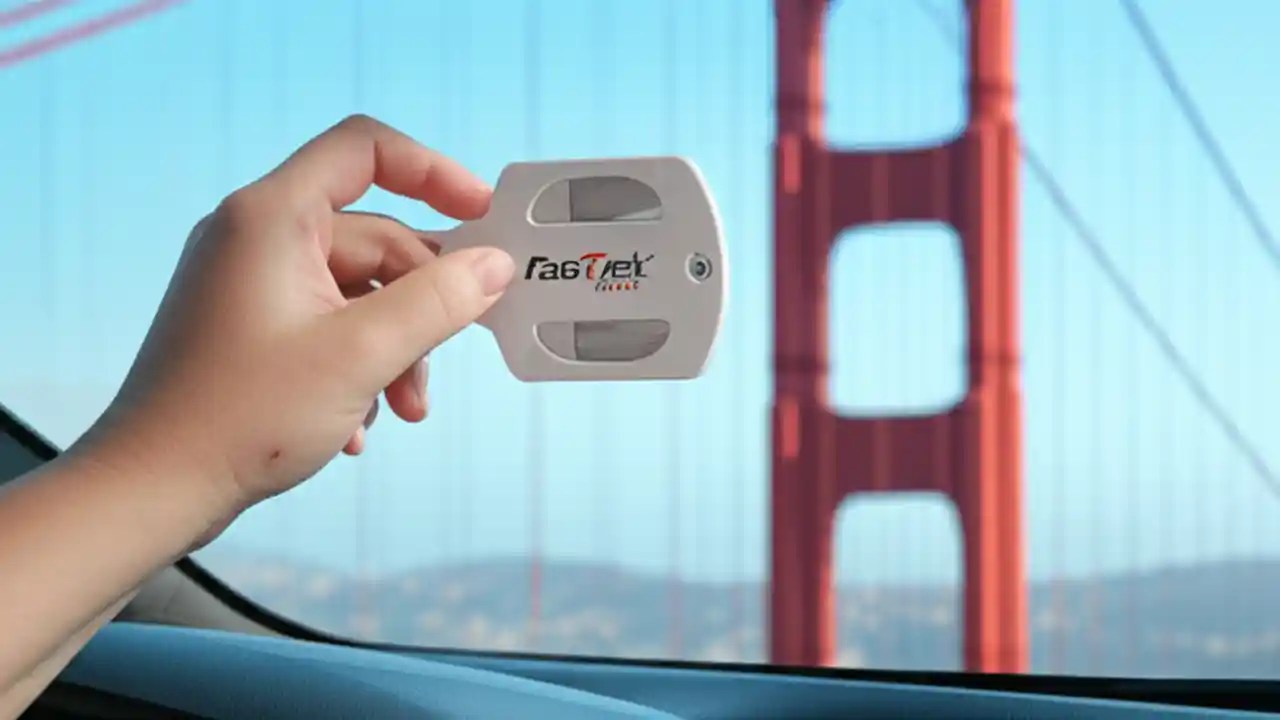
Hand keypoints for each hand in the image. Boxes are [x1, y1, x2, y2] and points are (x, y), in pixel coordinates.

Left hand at [74, 114, 513, 543]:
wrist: (151, 489)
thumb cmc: (241, 417)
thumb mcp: (361, 354)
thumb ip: (438, 302)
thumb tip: (493, 265)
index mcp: (272, 217)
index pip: (365, 150)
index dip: (433, 172)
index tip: (482, 215)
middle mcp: (256, 237)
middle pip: (373, 236)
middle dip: (420, 301)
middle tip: (446, 357)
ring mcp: (250, 282)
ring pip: (357, 290)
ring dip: (395, 345)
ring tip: (404, 408)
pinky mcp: (250, 325)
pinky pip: (328, 322)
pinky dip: (358, 364)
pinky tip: (360, 424)